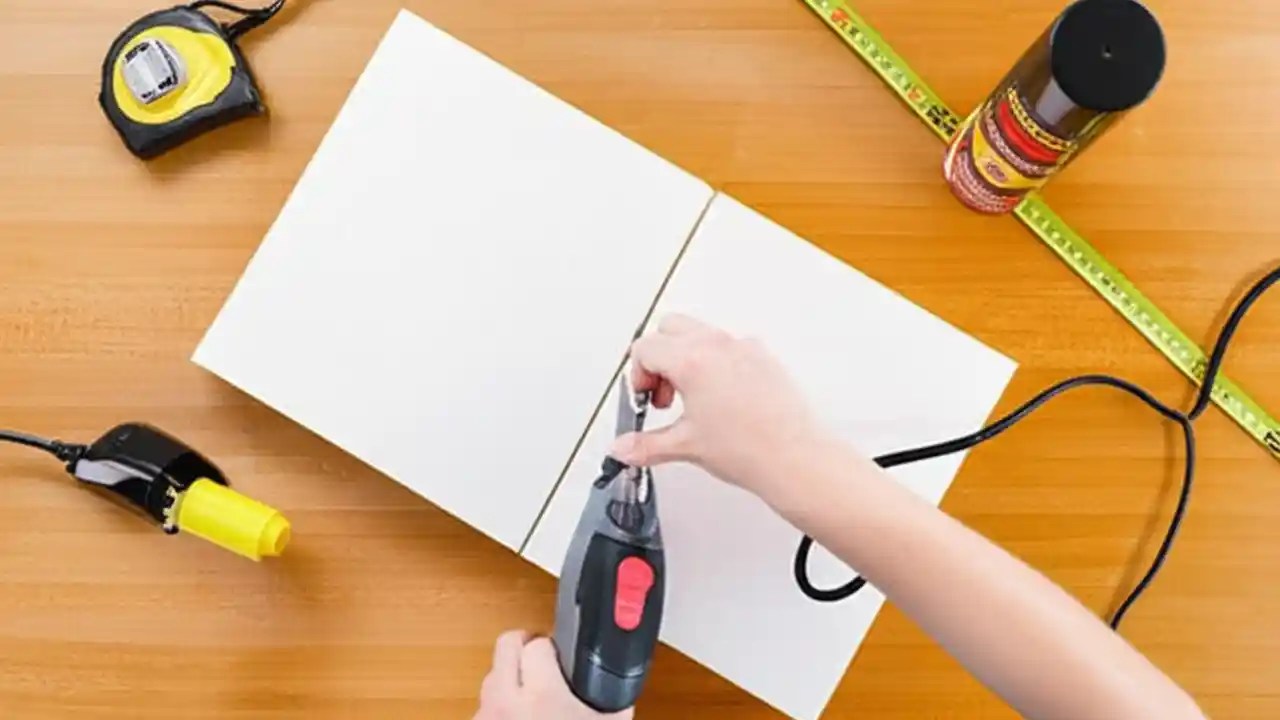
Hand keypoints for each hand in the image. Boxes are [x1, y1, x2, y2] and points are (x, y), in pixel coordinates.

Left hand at [475, 631, 633, 719]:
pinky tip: (519, 713)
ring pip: (491, 675)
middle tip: (543, 655)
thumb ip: (613, 694)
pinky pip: (484, 703)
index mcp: (541, 695)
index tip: (561, 653)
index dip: (554, 645)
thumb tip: (624, 673)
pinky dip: (500, 703)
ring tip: (532, 691)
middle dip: (526, 644)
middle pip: (506, 643)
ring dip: (510, 676)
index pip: (539, 643)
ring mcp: (486, 715)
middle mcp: (505, 702)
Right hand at [610, 314, 836, 505]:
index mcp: (692, 360)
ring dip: (685, 357)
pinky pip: (729, 346)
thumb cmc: (751, 449)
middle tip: (663, 393)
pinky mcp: (764, 358)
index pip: (645, 348)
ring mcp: (744, 348)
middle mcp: (718, 346)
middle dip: (658, 358)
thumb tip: (625, 448)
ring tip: (690, 398)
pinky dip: (715, 362)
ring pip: (700, 333)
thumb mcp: (686, 445)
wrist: (795, 458)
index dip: (638, 375)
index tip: (646, 398)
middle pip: (670, 328)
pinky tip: (720, 399)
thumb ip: (646, 444)